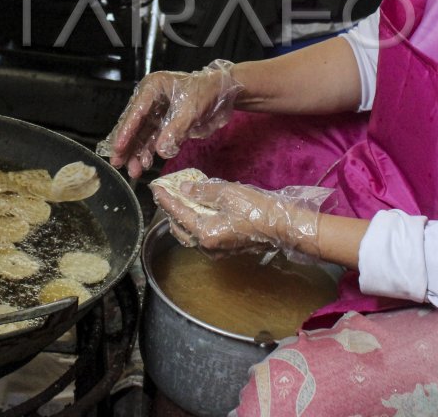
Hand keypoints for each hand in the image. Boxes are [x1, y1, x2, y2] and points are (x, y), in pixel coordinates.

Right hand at [96, 60, 243, 178]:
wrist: (225, 93)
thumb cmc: (207, 93)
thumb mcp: (191, 110)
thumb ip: (175, 130)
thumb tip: (160, 151)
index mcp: (153, 88)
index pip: (136, 112)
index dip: (126, 132)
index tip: (118, 148)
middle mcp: (150, 100)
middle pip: (134, 125)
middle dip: (127, 146)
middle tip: (118, 163)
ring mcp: (157, 113)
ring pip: (142, 135)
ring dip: (137, 153)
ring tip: (134, 171)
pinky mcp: (164, 124)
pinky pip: (153, 140)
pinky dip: (149, 152)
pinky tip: (145, 164)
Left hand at [151, 179, 326, 260]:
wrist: (282, 227)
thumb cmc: (257, 209)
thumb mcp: (228, 193)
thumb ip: (203, 191)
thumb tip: (184, 189)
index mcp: (204, 232)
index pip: (178, 213)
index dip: (165, 198)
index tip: (156, 187)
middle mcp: (206, 246)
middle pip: (180, 228)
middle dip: (171, 210)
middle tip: (167, 193)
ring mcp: (216, 250)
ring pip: (190, 234)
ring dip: (183, 218)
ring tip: (180, 201)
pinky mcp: (225, 249)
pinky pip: (202, 237)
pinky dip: (196, 224)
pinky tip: (199, 212)